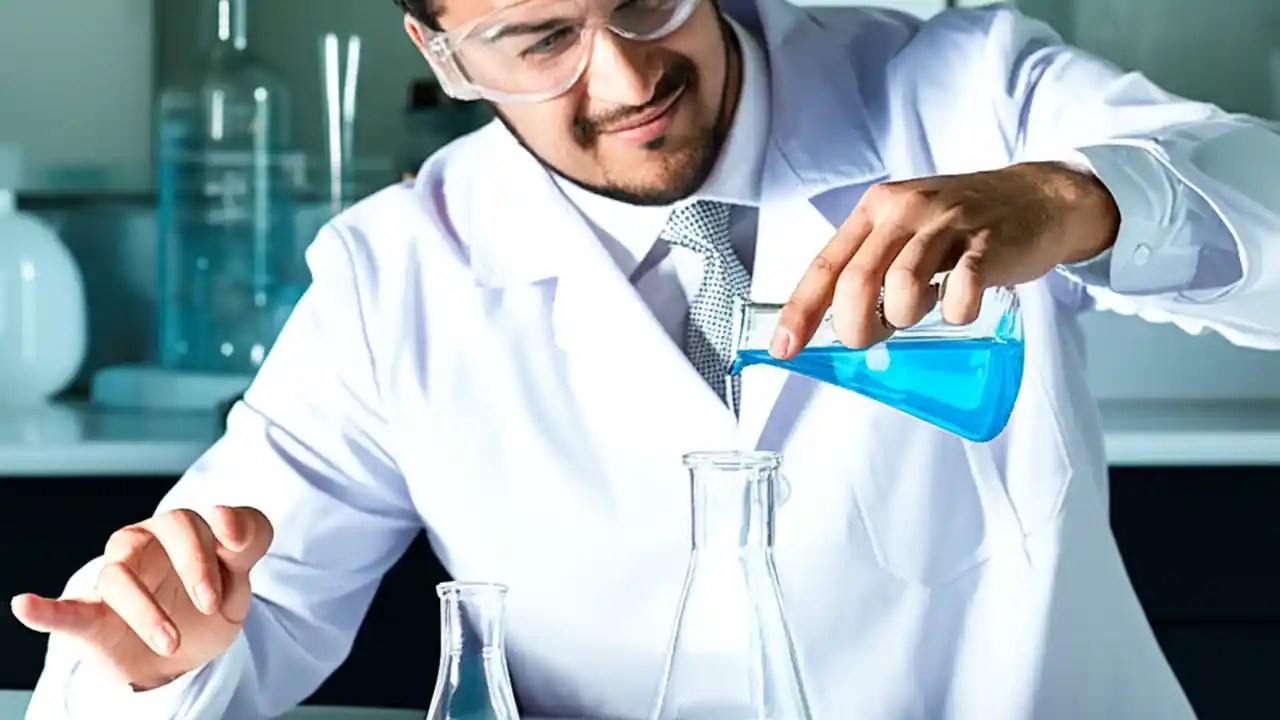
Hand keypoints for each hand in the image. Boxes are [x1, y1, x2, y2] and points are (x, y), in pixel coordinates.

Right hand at [10, 506, 272, 690]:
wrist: (187, 656)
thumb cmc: (211, 603)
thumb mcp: (241, 577)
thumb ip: (248, 539)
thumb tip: (227, 513)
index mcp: (186, 531)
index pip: (200, 516)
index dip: (221, 531)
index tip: (236, 551)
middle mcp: (147, 544)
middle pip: (163, 530)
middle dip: (192, 566)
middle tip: (212, 606)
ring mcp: (118, 578)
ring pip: (120, 576)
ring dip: (146, 610)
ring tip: (171, 641)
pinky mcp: (93, 616)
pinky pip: (65, 609)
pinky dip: (46, 609)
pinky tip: (26, 605)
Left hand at [770, 161, 1119, 355]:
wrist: (1038, 195)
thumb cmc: (963, 224)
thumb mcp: (907, 230)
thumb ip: (872, 265)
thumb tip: (833, 322)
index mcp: (877, 209)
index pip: (826, 264)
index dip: (801, 310)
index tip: (784, 347)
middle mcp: (906, 209)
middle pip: (857, 282)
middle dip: (855, 326)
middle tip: (871, 337)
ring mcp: (948, 223)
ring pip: (902, 287)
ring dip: (905, 316)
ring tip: (920, 311)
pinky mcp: (989, 243)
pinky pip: (959, 291)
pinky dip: (954, 311)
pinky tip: (959, 303)